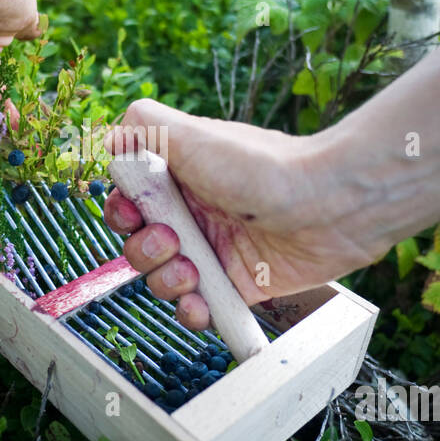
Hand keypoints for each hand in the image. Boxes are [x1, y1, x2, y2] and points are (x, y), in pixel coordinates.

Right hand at [102, 99, 385, 329]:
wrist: (329, 205)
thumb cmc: (263, 167)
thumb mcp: (192, 134)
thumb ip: (144, 128)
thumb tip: (110, 139)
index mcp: (181, 177)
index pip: (131, 202)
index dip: (123, 213)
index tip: (132, 214)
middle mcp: (196, 213)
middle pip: (141, 244)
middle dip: (143, 250)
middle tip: (170, 241)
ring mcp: (215, 251)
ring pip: (164, 279)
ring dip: (165, 281)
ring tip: (191, 272)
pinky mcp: (238, 286)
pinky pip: (199, 309)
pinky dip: (191, 312)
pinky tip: (199, 305)